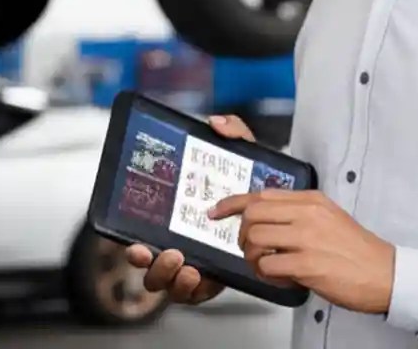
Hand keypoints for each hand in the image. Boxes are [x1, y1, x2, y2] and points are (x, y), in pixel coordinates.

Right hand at [124, 114, 255, 303]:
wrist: (282, 212)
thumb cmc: (251, 185)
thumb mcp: (243, 157)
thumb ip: (234, 134)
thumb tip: (216, 122)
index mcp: (175, 221)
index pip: (145, 239)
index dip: (135, 247)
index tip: (137, 244)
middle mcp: (178, 246)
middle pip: (151, 269)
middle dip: (153, 266)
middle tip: (170, 253)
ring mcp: (194, 267)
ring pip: (170, 287)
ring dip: (173, 280)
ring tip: (188, 267)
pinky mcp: (213, 280)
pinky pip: (196, 295)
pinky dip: (194, 289)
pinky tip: (202, 276)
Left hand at [210, 189, 394, 314]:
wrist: (383, 273)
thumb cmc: (355, 250)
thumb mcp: (328, 217)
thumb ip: (298, 212)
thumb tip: (263, 216)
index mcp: (311, 200)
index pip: (261, 195)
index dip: (232, 203)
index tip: (216, 211)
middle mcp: (307, 214)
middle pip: (252, 215)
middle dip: (242, 235)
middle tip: (248, 248)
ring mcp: (307, 239)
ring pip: (255, 240)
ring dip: (253, 257)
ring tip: (266, 265)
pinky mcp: (307, 264)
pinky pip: (267, 265)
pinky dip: (265, 274)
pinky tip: (279, 278)